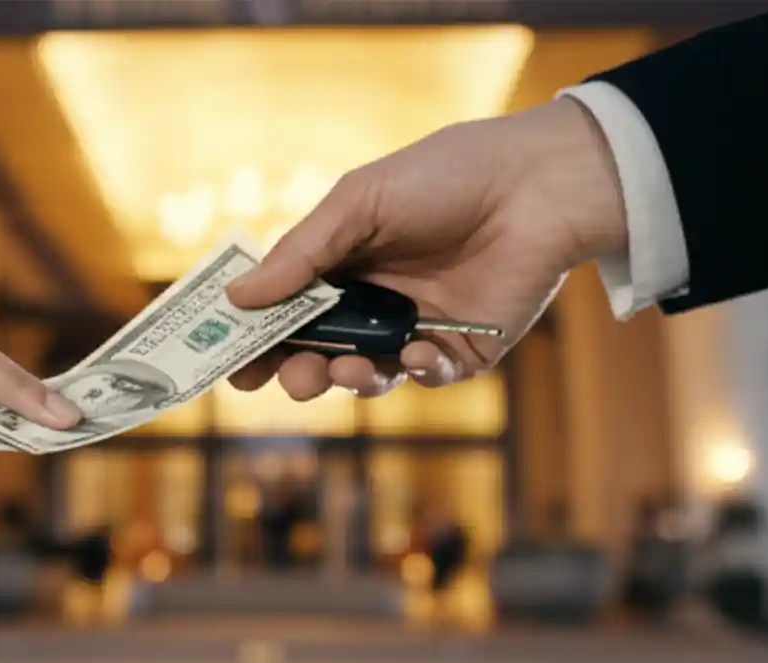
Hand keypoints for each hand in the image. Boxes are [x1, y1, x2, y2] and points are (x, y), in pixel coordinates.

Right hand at [226, 98, 626, 398]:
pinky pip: (425, 376)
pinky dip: (415, 371)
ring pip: (365, 375)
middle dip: (296, 371)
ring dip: (346, 381)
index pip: (286, 310)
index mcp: (341, 262)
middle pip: (318, 352)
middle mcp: (373, 300)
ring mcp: (415, 328)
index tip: (231, 362)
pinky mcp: (461, 350)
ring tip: (342, 371)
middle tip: (287, 378)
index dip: (257, 338)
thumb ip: (299, 254)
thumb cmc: (444, 177)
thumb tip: (236, 296)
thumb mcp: (357, 203)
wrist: (536, 185)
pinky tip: (418, 351)